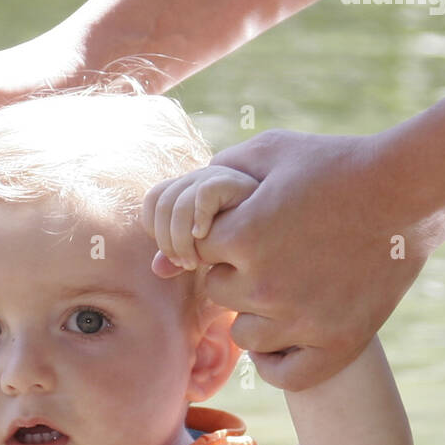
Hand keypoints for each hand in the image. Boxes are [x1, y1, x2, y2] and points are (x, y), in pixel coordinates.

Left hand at [141, 165, 259, 270]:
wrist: (290, 222)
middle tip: (188, 265)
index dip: (156, 229)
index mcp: (193, 186)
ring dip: (183, 241)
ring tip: (199, 262)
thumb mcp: (213, 250)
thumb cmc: (254, 242)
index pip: (154, 199)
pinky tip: (213, 239)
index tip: (176, 256)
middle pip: (162, 204)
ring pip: (178, 205)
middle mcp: (204, 176)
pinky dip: (201, 219)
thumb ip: (185, 254)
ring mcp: (220, 175)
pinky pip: (204, 194)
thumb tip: (157, 269)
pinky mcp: (238, 183)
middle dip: (168, 243)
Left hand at [145, 129, 444, 390]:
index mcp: (242, 237)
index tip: (256, 228)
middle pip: (220, 296)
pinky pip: (282, 375)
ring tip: (294, 284)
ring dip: (260, 315)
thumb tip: (157, 260)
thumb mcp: (268, 155)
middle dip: (239, 275)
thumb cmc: (335, 163)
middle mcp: (265, 285)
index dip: (223, 241)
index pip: (198, 255)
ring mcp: (301, 321)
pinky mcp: (337, 345)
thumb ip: (204, 189)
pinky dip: (280, 360)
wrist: (411, 189)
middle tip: (281, 253)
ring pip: (246, 335)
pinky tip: (291, 334)